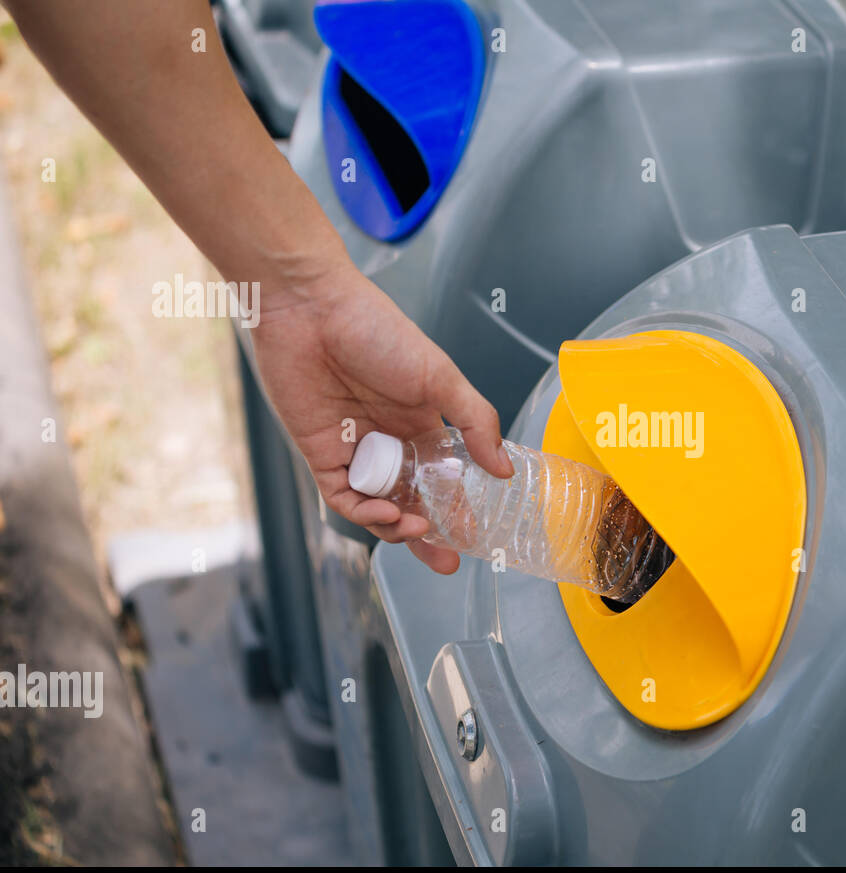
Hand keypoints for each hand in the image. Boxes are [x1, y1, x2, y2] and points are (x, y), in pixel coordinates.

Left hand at [249, 265, 513, 573]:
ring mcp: (355, 451)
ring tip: (415, 527)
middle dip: (429, 535)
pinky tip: (385, 515)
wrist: (309, 308)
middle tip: (445, 560)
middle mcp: (390, 442)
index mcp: (422, 423)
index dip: (458, 512)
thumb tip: (505, 468)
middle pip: (412, 502)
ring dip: (397, 525)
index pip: (444, 480)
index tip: (475, 538)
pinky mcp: (321, 454)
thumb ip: (476, 423)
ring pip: (378, 507)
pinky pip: (343, 497)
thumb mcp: (440, 376)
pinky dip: (364, 513)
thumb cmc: (376, 329)